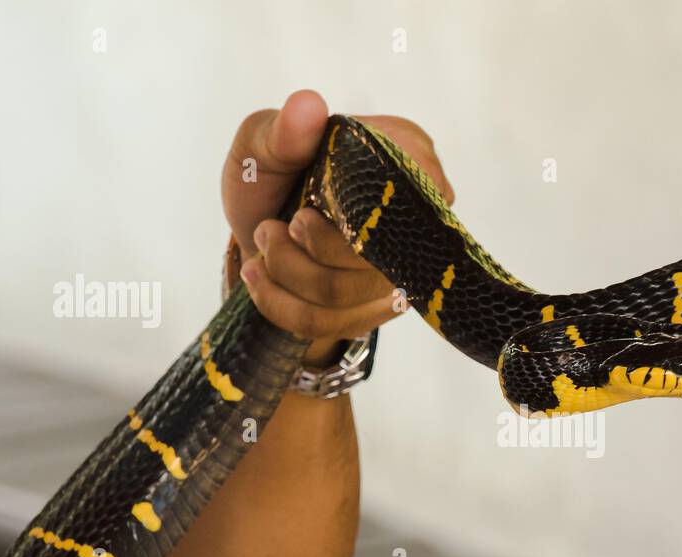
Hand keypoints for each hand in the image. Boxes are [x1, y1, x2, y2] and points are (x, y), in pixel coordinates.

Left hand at [220, 90, 454, 362]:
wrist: (263, 228)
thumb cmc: (270, 175)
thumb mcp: (262, 144)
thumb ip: (283, 130)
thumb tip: (308, 106)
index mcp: (410, 159)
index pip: (400, 202)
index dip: (341, 218)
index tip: (299, 211)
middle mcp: (421, 216)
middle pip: (368, 257)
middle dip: (299, 251)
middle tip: (272, 229)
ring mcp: (406, 266)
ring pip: (344, 296)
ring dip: (286, 275)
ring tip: (266, 247)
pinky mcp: (384, 307)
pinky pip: (334, 324)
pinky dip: (283, 305)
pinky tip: (260, 280)